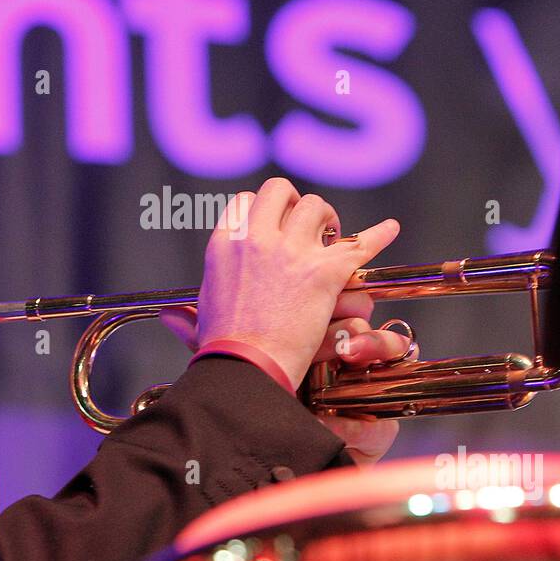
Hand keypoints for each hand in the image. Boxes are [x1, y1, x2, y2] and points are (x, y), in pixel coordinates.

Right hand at [161, 198, 406, 466]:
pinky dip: (378, 235)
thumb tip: (169, 318)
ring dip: (327, 221)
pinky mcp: (324, 271)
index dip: (265, 210)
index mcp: (225, 245)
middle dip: (296, 203)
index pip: (246, 202)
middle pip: (280, 191)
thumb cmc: (222, 353)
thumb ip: (187, 315)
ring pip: (317, 208)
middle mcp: (257, 238)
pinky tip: (390, 229)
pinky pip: (358, 243)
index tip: (275, 226)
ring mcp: (291, 251)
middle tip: (307, 225)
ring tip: (333, 239)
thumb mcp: (201, 324)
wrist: (245, 369)